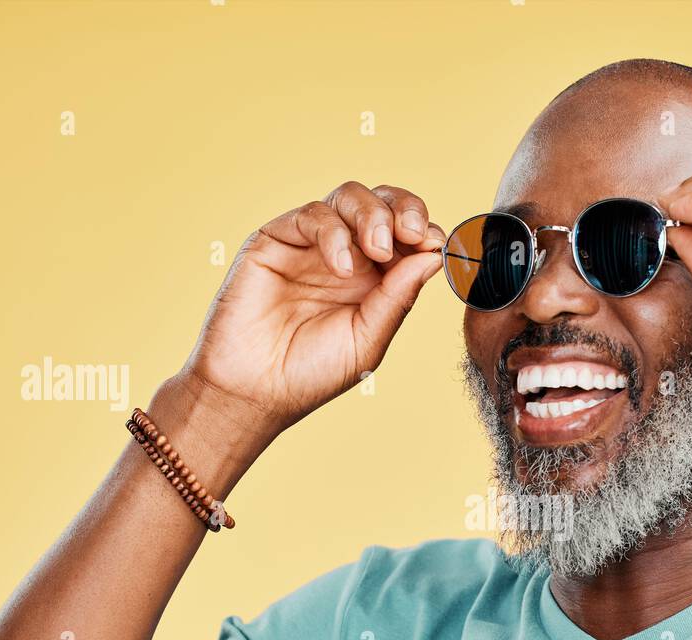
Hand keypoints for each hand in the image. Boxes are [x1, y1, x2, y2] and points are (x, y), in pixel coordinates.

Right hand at [181, 182, 445, 435]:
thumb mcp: (368, 339)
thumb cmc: (311, 372)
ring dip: (373, 216)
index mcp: (376, 278)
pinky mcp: (276, 239)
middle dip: (406, 210)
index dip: (426, 232)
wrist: (256, 390)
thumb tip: (434, 255)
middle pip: (384, 204)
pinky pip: (312, 216)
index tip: (435, 246)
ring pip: (350, 198)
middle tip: (414, 234)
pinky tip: (343, 268)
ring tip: (378, 250)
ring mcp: (312, 244)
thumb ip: (398, 297)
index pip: (408, 235)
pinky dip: (334, 234)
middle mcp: (347, 254)